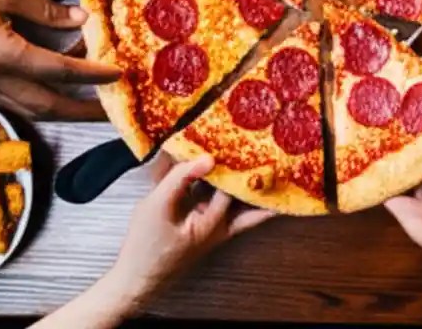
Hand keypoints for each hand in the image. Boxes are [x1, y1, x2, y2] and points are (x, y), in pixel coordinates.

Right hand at [0, 0, 120, 118]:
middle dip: (84, 111)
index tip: (118, 73)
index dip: (92, 73)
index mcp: (2, 56)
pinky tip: (55, 92)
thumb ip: (44, 9)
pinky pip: (16, 101)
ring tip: (91, 107)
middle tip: (113, 111)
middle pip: (49, 105)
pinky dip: (41, 101)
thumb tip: (80, 19)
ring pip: (32, 109)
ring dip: (64, 110)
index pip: (59, 70)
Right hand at [106, 154, 273, 301]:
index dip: (241, 165)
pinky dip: (221, 190)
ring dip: (250, 190)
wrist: (135, 277)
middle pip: (256, 208)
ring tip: (266, 167)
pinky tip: (216, 172)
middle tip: (285, 168)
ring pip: (242, 208)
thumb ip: (179, 179)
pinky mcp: (203, 227)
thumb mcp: (157, 206)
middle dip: (268, 189)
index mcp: (214, 223)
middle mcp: (221, 228)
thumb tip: (207, 158)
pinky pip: (219, 205)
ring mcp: (213, 229)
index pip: (236, 188)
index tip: (248, 143)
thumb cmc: (145, 246)